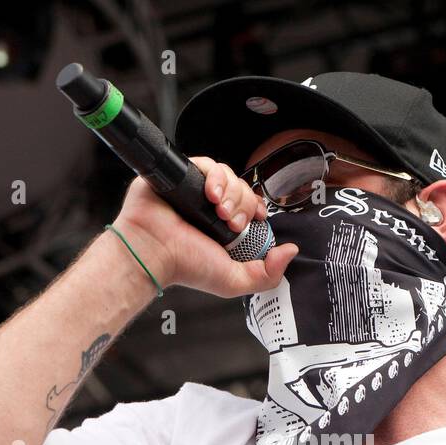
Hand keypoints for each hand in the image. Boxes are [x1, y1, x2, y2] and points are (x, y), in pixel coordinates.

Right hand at [111, 156, 298, 297]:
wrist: (154, 252)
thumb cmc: (185, 266)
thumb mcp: (235, 280)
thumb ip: (268, 273)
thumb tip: (291, 252)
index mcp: (224, 228)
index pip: (250, 206)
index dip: (255, 209)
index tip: (254, 220)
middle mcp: (210, 208)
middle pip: (242, 189)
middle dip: (242, 204)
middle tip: (230, 221)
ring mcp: (196, 191)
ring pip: (227, 175)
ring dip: (230, 190)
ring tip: (218, 208)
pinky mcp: (181, 175)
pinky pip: (207, 164)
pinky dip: (214, 175)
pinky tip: (210, 193)